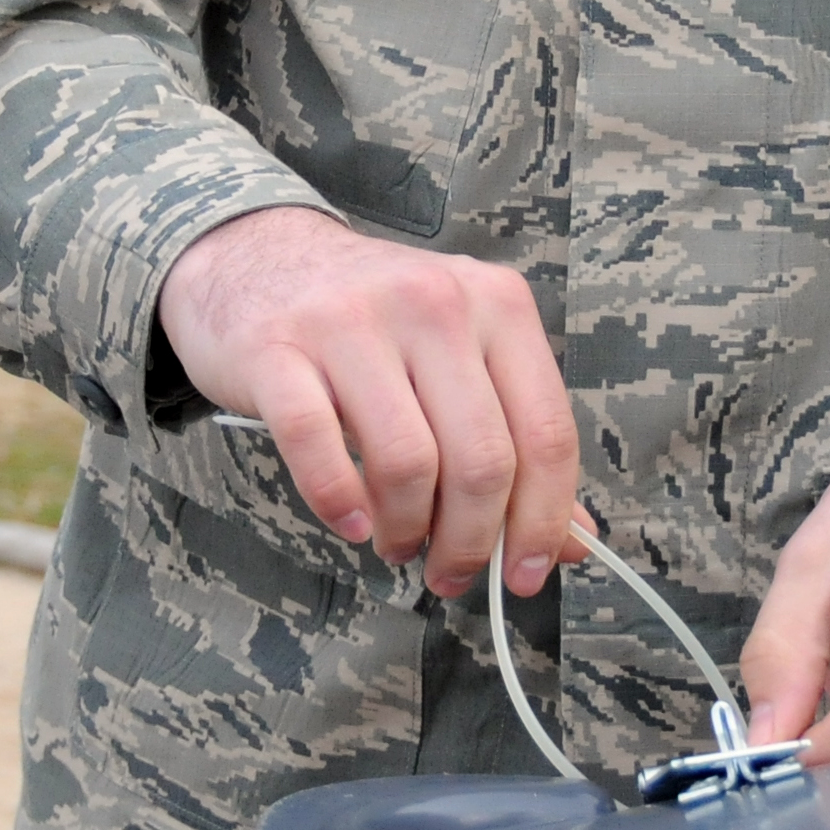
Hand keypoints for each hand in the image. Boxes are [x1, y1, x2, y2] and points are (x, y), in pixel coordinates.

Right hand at [157, 206, 584, 600]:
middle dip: (470, 542)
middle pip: (482, 459)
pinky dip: (339, 501)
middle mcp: (432, 300)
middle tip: (449, 573)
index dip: (542, 521)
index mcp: (496, 301)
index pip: (546, 432)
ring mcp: (352, 320)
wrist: (258, 254)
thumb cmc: (373, 321)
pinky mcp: (279, 348)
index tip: (524, 574)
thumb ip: (517, 440)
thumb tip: (572, 541)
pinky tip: (351, 521)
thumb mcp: (459, 357)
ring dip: (406, 530)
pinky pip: (317, 445)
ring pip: (408, 462)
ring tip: (397, 543)